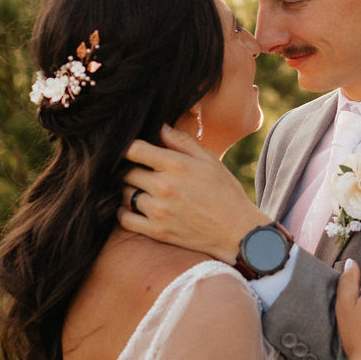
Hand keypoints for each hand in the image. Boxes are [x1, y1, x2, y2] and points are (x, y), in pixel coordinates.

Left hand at [120, 125, 268, 260]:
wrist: (236, 230)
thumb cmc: (225, 192)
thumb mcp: (209, 160)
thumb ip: (182, 142)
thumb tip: (160, 128)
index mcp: (176, 165)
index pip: (134, 149)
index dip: (128, 147)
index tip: (133, 150)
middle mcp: (164, 187)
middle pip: (126, 172)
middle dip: (131, 168)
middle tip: (140, 170)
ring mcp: (159, 211)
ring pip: (124, 194)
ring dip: (129, 189)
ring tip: (142, 188)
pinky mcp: (157, 231)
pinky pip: (125, 219)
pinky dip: (124, 212)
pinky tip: (134, 207)